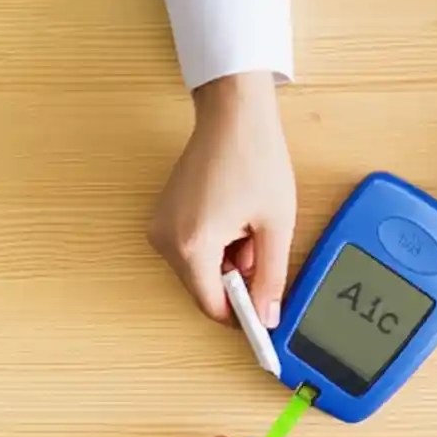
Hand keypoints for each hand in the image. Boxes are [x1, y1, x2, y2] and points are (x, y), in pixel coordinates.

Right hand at [149, 73, 295, 329]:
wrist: (233, 115)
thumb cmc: (254, 159)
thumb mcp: (275, 226)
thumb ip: (271, 278)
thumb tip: (267, 317)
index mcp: (192, 245)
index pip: (213, 307)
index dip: (241, 317)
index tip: (263, 322)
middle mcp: (166, 240)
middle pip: (205, 288)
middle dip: (237, 278)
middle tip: (259, 242)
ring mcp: (160, 227)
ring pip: (201, 269)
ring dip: (229, 259)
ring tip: (247, 221)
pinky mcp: (163, 217)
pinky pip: (193, 249)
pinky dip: (217, 244)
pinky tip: (232, 214)